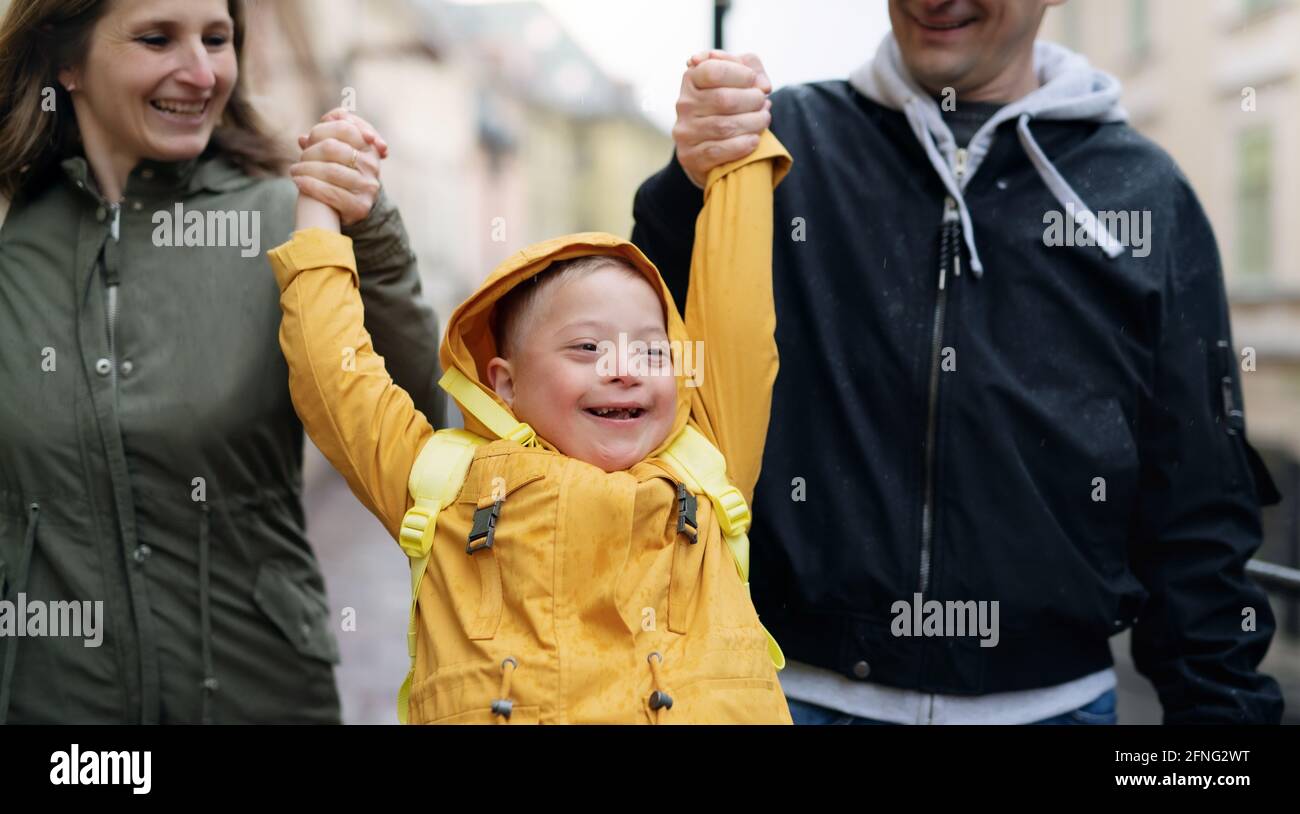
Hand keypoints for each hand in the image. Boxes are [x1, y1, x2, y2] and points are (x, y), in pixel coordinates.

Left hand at [290, 109, 387, 226]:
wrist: (351, 207)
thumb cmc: (340, 173)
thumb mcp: (336, 151)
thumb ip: (323, 139)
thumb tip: (303, 138)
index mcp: (369, 147)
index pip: (344, 127)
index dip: (322, 130)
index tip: (311, 138)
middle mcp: (372, 165)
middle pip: (332, 147)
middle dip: (310, 151)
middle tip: (301, 157)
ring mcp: (368, 186)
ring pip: (330, 170)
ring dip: (305, 169)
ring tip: (294, 170)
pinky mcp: (361, 206)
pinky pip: (330, 192)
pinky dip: (309, 185)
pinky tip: (298, 182)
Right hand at [672, 50, 771, 188]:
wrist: (712, 149)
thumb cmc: (729, 108)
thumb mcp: (738, 79)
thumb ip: (751, 67)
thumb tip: (763, 86)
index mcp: (692, 79)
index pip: (713, 70)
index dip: (741, 74)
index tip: (754, 81)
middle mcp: (684, 104)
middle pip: (723, 99)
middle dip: (752, 101)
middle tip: (764, 104)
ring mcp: (685, 132)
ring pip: (724, 127)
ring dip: (753, 123)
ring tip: (763, 120)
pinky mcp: (690, 157)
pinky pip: (718, 151)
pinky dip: (742, 145)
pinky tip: (754, 140)